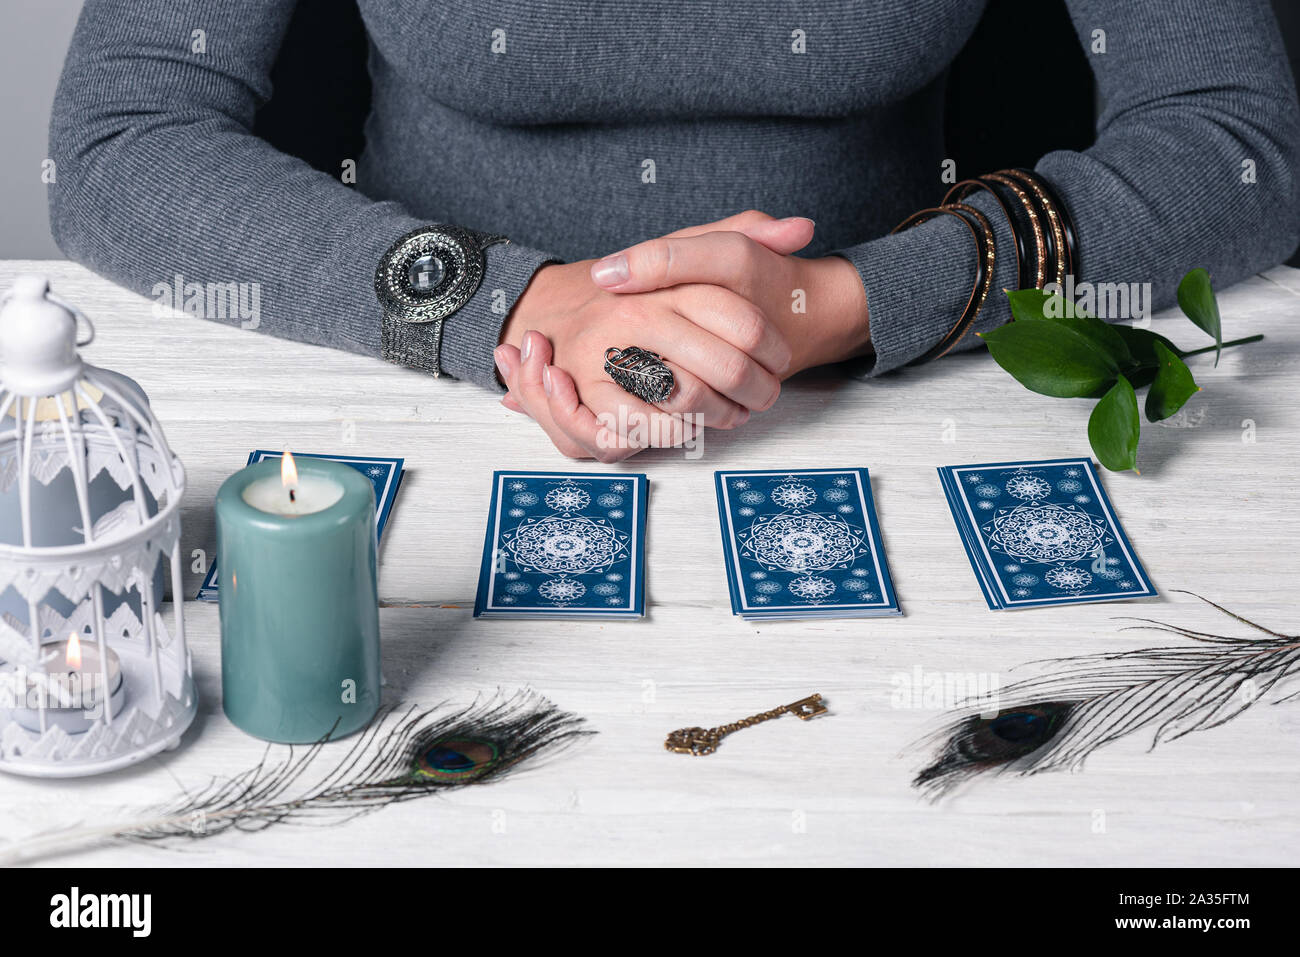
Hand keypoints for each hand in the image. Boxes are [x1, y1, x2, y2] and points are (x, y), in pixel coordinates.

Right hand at [494, 212, 815, 460]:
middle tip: (764, 394)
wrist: (555, 307)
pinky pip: (647, 424)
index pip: (740, 317)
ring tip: (734, 412)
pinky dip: (677, 431)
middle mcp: (638, 313)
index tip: (779, 356)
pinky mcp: (588, 390)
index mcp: (667, 279)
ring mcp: (610, 352)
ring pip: (690, 398)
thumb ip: (746, 233)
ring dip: (723, 414)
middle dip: (758, 389)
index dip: (771, 346)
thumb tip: (801, 228)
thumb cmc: (640, 290)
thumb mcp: (692, 248)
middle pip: (726, 364)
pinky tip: (691, 423)